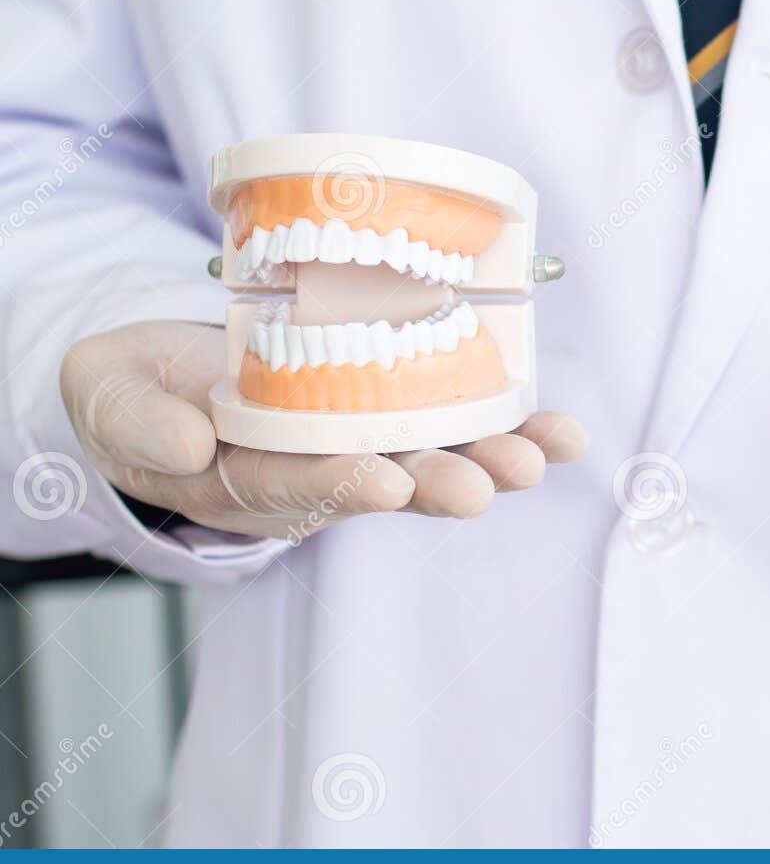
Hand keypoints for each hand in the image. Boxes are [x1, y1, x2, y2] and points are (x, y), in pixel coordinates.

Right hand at [59, 320, 586, 540]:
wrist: (165, 375)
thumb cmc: (134, 391)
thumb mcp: (111, 400)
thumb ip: (136, 422)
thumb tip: (183, 444)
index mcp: (242, 480)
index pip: (293, 486)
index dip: (338, 483)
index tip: (382, 480)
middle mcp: (313, 471)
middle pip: (381, 483)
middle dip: (435, 484)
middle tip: (481, 488)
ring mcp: (360, 445)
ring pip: (432, 458)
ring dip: (488, 459)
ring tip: (537, 459)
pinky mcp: (392, 413)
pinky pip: (457, 423)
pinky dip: (511, 426)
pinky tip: (564, 434)